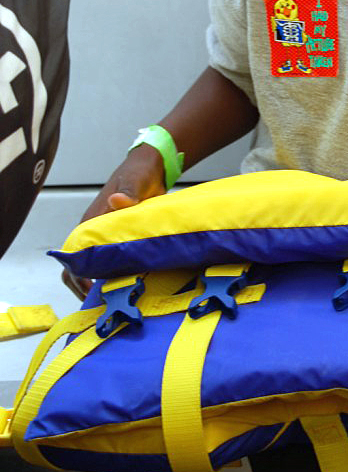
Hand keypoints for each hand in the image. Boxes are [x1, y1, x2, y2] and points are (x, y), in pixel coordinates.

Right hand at [61, 144, 166, 299]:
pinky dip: (108, 277)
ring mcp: (101, 237)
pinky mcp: (113, 240)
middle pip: (75, 269)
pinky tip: (125, 286)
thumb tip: (117, 201)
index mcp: (93, 222)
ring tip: (114, 300)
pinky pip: (103, 264)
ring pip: (87, 269)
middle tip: (107, 303)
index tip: (97, 292)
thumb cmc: (140, 173)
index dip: (81, 278)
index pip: (74, 257)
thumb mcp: (137, 181)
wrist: (148, 167)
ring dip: (96, 285)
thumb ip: (129, 192)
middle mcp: (92, 233)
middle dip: (85, 288)